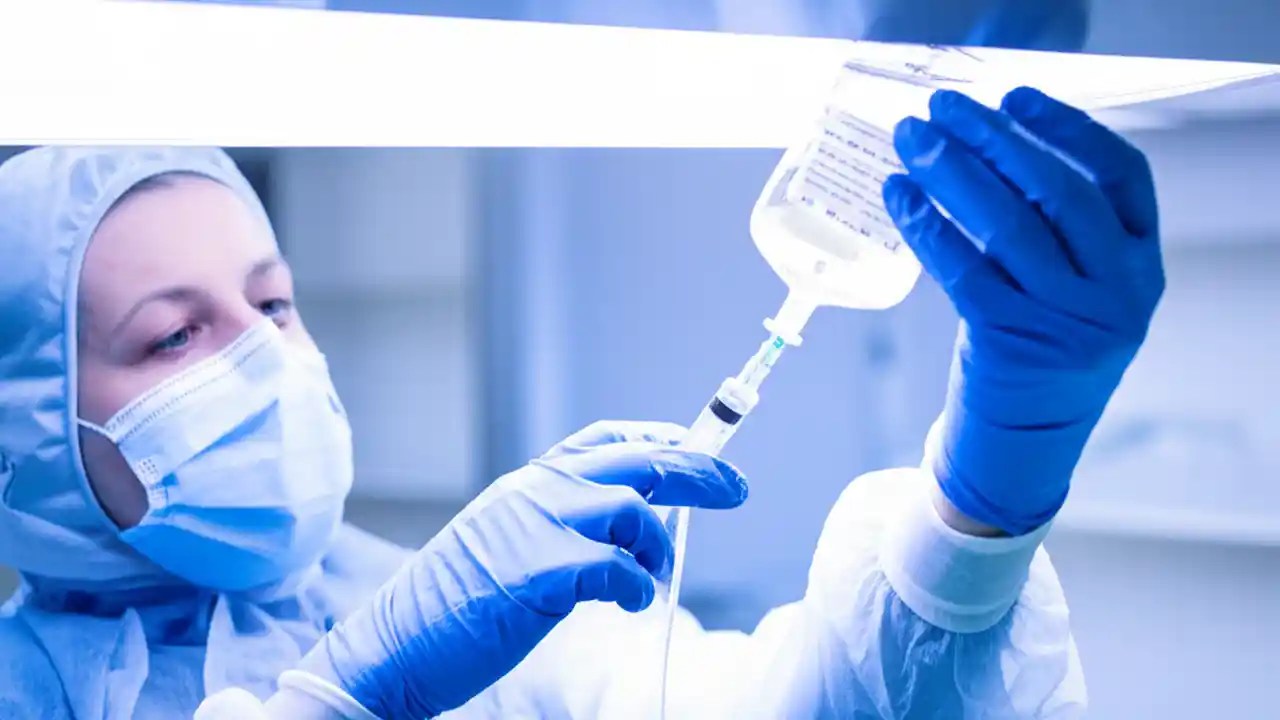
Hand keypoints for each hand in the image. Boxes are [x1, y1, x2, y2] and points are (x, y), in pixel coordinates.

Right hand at [298, 421, 748, 718]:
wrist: (397, 646)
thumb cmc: (456, 605)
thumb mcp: (508, 542)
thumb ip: (559, 523)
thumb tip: (626, 524)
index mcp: (528, 483)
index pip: (605, 438)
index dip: (659, 436)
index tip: (694, 442)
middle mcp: (534, 491)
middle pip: (637, 460)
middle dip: (697, 469)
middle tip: (736, 489)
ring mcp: (534, 526)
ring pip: (632, 509)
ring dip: (658, 546)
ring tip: (657, 577)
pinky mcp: (538, 572)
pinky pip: (617, 568)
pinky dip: (637, 586)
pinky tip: (632, 604)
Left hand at [883, 87, 1163, 535]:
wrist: (1026, 441)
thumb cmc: (1043, 346)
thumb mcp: (1079, 287)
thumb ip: (1060, 229)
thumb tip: (987, 144)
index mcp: (1142, 265)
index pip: (1122, 174)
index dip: (1068, 127)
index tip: (1013, 97)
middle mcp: (1116, 291)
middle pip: (1056, 191)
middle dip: (993, 140)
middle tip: (940, 110)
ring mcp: (1068, 320)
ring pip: (1006, 225)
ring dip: (950, 173)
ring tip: (909, 141)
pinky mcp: (1012, 341)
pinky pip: (962, 268)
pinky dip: (927, 224)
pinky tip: (898, 196)